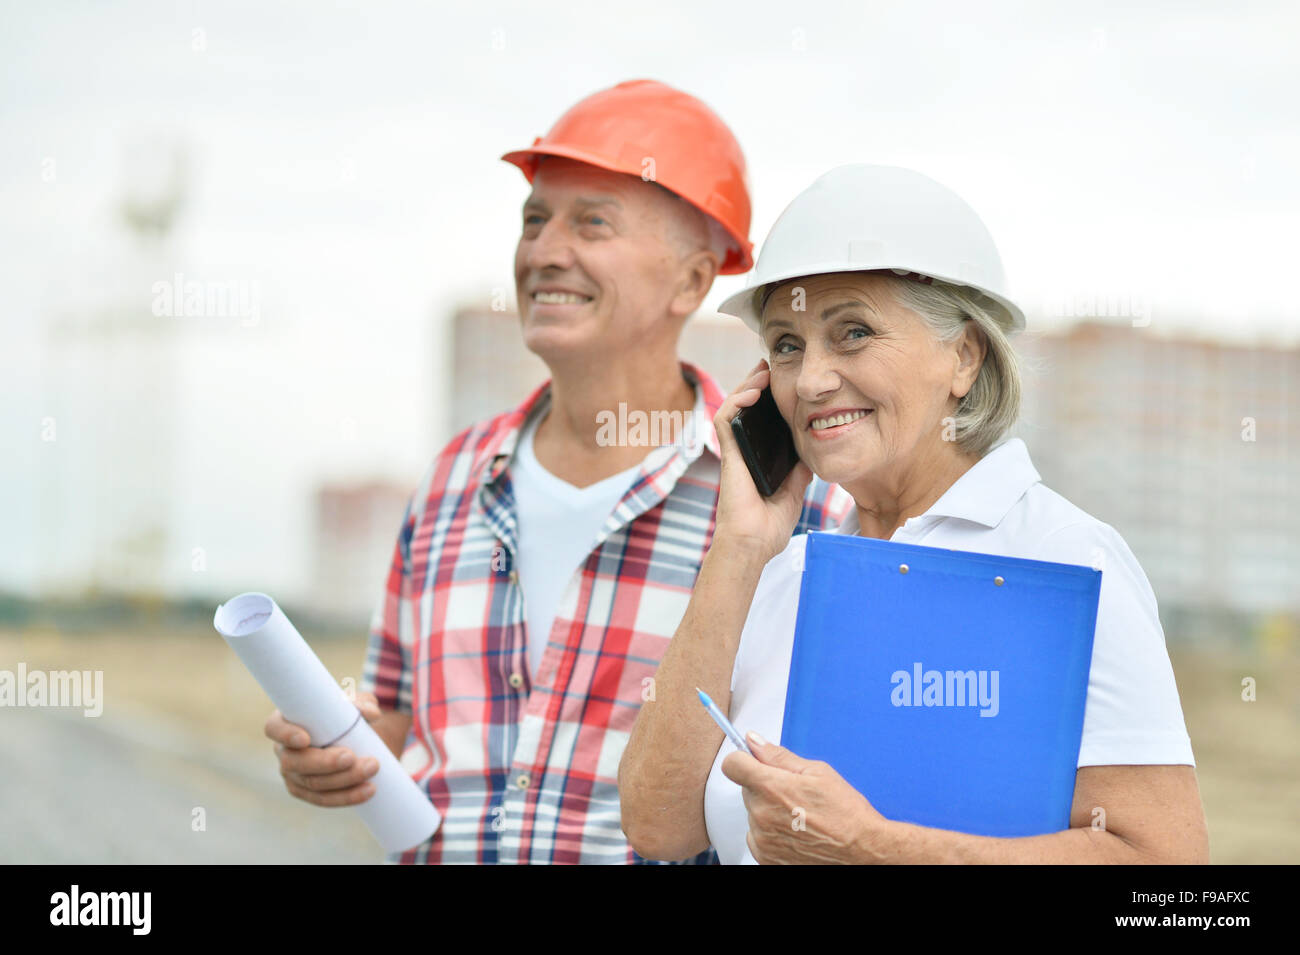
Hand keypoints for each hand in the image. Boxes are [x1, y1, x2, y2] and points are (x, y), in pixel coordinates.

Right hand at [265, 691, 382, 806]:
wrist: (355, 737)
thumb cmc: (346, 712)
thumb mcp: (354, 702)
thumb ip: (361, 703)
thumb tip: (369, 712)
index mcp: (285, 721)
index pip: (274, 728)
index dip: (285, 734)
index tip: (305, 739)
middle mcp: (283, 750)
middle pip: (294, 762)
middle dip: (324, 762)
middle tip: (351, 757)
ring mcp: (292, 774)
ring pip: (312, 783)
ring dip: (343, 780)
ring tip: (371, 769)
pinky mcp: (306, 791)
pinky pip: (323, 798)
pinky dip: (347, 796)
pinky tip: (368, 790)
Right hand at [711, 359, 813, 563]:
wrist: (754, 544)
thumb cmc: (768, 526)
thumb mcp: (793, 491)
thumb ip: (798, 471)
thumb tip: (811, 454)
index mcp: (756, 457)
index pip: (758, 420)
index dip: (766, 398)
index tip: (780, 380)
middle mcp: (743, 451)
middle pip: (744, 408)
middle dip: (756, 384)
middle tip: (770, 367)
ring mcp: (734, 451)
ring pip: (732, 408)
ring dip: (746, 386)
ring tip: (762, 372)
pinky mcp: (728, 455)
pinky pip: (725, 421)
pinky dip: (735, 402)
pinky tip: (752, 391)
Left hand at [721, 732, 897, 863]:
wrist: (861, 851)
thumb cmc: (845, 813)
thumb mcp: (817, 772)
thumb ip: (778, 756)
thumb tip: (755, 742)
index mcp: (771, 788)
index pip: (732, 765)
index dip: (743, 760)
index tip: (752, 762)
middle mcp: (761, 815)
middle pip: (746, 789)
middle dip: (764, 786)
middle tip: (792, 793)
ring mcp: (762, 839)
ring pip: (753, 813)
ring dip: (767, 811)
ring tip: (798, 816)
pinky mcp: (765, 857)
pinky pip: (757, 836)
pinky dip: (770, 833)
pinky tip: (795, 832)